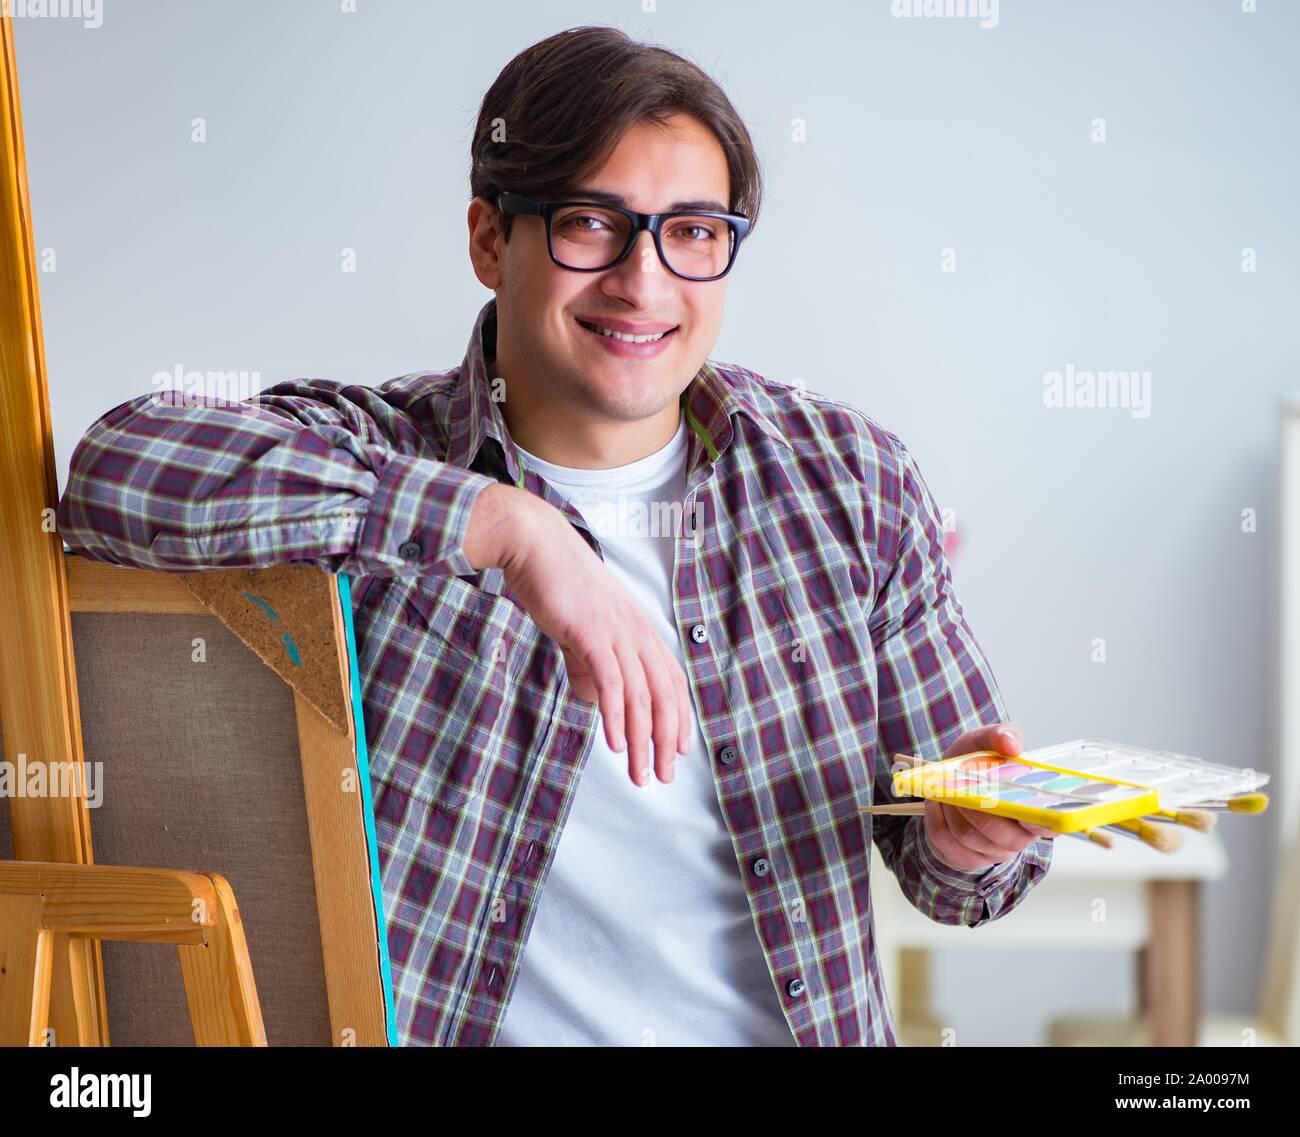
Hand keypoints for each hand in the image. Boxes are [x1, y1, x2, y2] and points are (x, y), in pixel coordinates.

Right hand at [465, 483, 692, 787]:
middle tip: (661, 775)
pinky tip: (616, 744)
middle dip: (666, 740)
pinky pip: (611, 682)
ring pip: (641, 696)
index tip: (678, 750)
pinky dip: (617, 716)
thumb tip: (594, 699)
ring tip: (639, 774)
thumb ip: (589, 664)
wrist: (536, 545)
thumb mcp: (582, 629)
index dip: (679, 718)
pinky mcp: (592, 632)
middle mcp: (637, 632)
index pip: (672, 681)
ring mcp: (617, 632)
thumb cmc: (557, 585)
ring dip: (643, 740)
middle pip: (664, 695)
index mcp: (640, 629)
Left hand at [922, 721, 1056, 872]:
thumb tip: (1011, 744)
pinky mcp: (966, 857)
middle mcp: (1019, 836)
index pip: (1050, 825)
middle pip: (1005, 835)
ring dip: (953, 809)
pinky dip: (936, 818)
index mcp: (1035, 809)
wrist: (945, 781)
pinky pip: (946, 842)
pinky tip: (938, 804)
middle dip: (978, 809)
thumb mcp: (986, 741)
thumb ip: (1001, 736)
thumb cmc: (975, 765)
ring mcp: (993, 851)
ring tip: (947, 790)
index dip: (1040, 821)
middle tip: (962, 787)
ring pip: (970, 837)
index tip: (1026, 811)